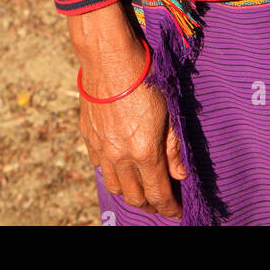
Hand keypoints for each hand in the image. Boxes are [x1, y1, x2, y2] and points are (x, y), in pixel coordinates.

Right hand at [69, 2, 186, 218]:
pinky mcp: (88, 137)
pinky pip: (100, 167)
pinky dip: (113, 172)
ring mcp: (101, 148)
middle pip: (135, 197)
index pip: (159, 194)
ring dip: (130, 192)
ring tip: (143, 187)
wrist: (110, 57)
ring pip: (115, 187)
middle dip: (152, 204)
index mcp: (144, 151)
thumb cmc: (146, 78)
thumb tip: (181, 174)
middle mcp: (120, 156)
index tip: (178, 212)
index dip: (170, 208)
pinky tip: (122, 165)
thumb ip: (174, 147)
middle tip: (163, 200)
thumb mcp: (169, 110)